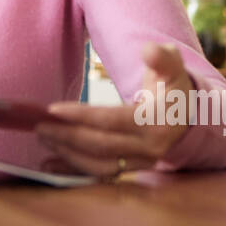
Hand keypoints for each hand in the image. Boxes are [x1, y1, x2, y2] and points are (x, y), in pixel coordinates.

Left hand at [37, 42, 194, 180]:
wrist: (186, 115)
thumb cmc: (173, 86)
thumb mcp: (172, 66)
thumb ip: (161, 57)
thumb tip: (150, 50)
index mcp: (157, 121)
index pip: (112, 120)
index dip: (81, 116)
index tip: (52, 109)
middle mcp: (150, 147)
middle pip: (101, 145)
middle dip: (67, 136)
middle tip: (39, 125)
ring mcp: (141, 162)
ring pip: (99, 165)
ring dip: (68, 155)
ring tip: (43, 138)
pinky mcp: (132, 169)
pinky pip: (100, 174)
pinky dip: (74, 171)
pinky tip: (50, 164)